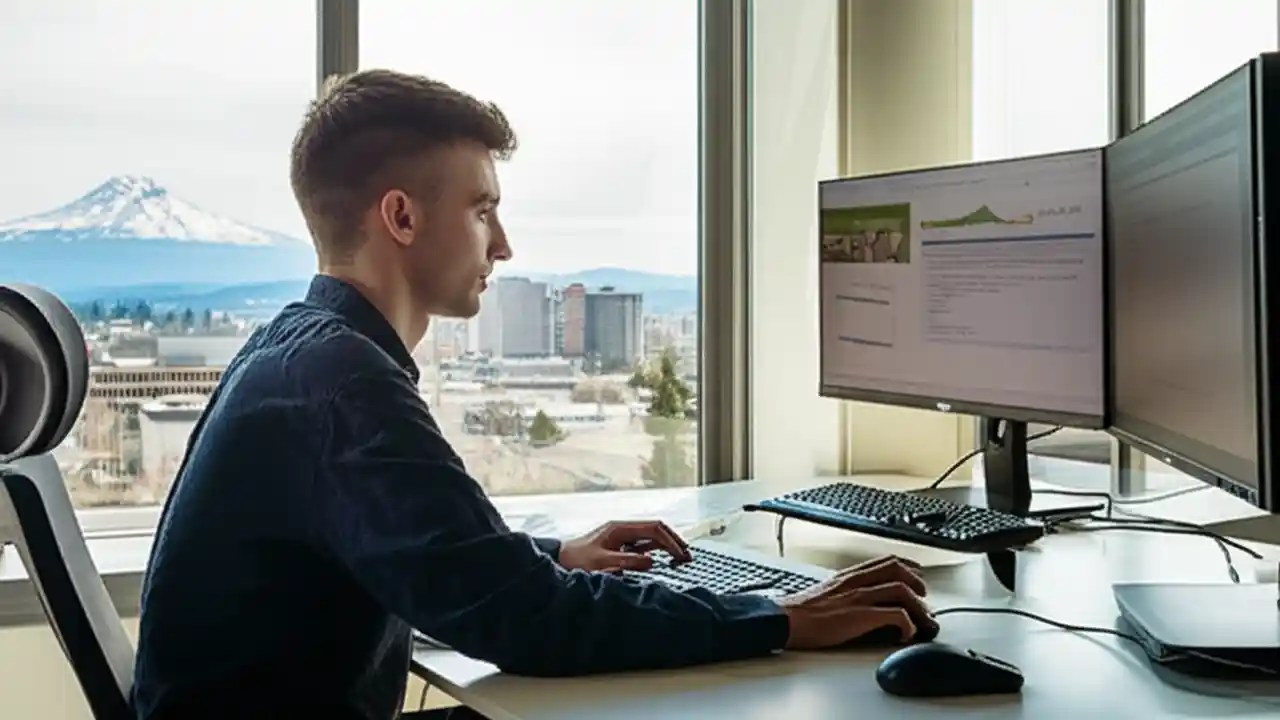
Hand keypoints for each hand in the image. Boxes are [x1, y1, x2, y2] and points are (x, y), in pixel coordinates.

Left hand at [558, 520, 692, 571]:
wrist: (559, 560)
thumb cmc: (577, 560)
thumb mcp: (602, 563)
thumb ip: (627, 561)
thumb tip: (652, 561)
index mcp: (620, 528)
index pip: (653, 528)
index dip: (670, 541)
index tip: (681, 556)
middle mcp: (623, 529)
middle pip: (656, 530)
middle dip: (673, 542)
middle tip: (688, 558)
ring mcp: (622, 537)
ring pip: (651, 537)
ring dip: (667, 546)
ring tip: (681, 560)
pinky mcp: (619, 546)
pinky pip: (643, 546)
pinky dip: (657, 552)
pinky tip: (663, 560)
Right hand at [777, 555, 935, 648]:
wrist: (785, 620)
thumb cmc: (801, 612)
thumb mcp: (826, 591)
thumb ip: (845, 590)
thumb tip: (860, 600)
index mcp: (849, 575)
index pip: (886, 561)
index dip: (908, 567)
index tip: (918, 576)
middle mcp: (856, 581)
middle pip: (899, 570)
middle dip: (918, 584)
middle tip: (925, 600)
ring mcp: (859, 597)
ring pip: (902, 591)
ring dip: (919, 607)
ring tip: (922, 621)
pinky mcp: (860, 616)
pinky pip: (895, 614)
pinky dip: (908, 625)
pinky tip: (906, 634)